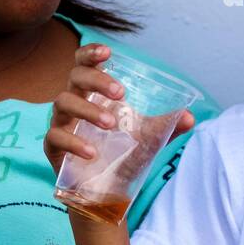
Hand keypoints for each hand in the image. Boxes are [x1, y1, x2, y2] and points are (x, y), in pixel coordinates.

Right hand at [44, 42, 195, 176]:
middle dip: (97, 80)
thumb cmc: (122, 153)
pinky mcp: (53, 147)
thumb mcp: (149, 138)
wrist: (107, 192)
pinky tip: (92, 153)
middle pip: (75, 77)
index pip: (84, 63)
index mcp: (92, 92)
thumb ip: (168, 125)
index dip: (91, 53)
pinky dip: (74, 143)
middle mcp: (74, 102)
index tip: (108, 52)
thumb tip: (190, 118)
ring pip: (63, 103)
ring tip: (111, 124)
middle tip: (121, 93)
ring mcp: (61, 123)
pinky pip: (56, 137)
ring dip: (88, 110)